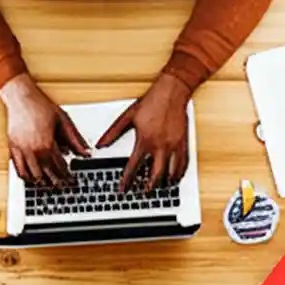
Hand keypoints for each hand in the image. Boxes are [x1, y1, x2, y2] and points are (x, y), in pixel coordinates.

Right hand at [0, 74, 89, 186]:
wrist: (20, 96)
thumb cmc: (40, 106)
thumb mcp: (63, 121)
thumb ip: (75, 140)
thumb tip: (86, 153)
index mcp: (46, 144)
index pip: (59, 167)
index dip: (67, 176)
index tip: (72, 181)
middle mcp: (32, 150)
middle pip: (46, 174)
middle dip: (55, 181)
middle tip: (62, 186)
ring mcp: (21, 150)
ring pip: (31, 175)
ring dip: (40, 181)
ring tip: (47, 184)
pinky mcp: (12, 147)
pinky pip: (18, 168)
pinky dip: (25, 176)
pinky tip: (31, 178)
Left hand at [98, 73, 190, 191]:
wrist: (172, 91)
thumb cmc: (152, 101)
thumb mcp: (128, 116)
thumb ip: (113, 133)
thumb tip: (100, 144)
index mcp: (144, 140)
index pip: (133, 167)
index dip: (127, 181)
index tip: (123, 189)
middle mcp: (160, 145)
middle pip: (155, 175)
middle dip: (149, 187)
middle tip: (144, 193)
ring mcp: (173, 145)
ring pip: (172, 172)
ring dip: (166, 183)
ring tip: (161, 188)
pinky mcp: (183, 142)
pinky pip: (183, 163)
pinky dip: (179, 173)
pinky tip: (176, 177)